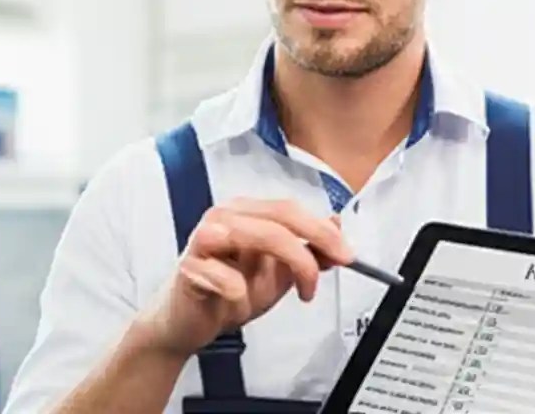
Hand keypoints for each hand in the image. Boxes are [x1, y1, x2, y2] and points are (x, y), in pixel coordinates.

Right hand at [134, 198, 353, 358]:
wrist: (188, 324)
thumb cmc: (228, 294)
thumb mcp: (279, 274)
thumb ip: (308, 252)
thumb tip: (337, 227)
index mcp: (246, 212)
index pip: (290, 209)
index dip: (322, 230)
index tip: (347, 254)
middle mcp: (224, 217)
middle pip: (279, 219)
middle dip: (313, 247)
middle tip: (327, 276)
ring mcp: (204, 238)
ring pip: (259, 235)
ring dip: (289, 268)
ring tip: (298, 293)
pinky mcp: (190, 267)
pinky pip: (227, 278)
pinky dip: (241, 295)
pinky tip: (235, 303)